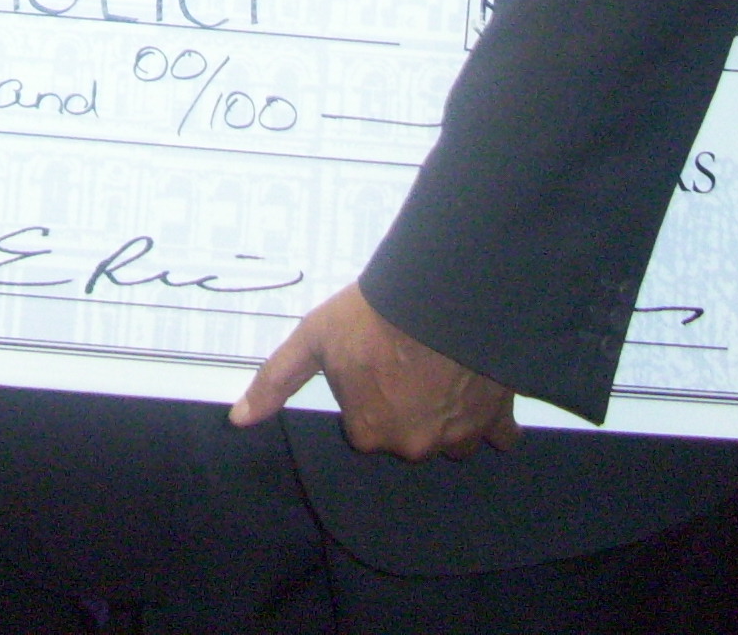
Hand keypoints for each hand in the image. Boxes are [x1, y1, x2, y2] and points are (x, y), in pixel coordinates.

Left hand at [228, 282, 519, 460]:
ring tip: (440, 367)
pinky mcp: (494, 420)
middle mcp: (412, 445)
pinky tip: (484, 400)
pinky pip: (497, 436)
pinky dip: (492, 423)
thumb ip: (276, 381)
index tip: (373, 360)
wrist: (442, 293)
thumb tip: (239, 419)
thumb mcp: (314, 339)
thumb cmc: (376, 315)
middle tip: (406, 358)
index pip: (363, 423)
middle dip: (406, 402)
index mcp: (368, 431)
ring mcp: (458, 436)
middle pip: (405, 430)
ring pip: (447, 434)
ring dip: (444, 411)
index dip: (367, 389)